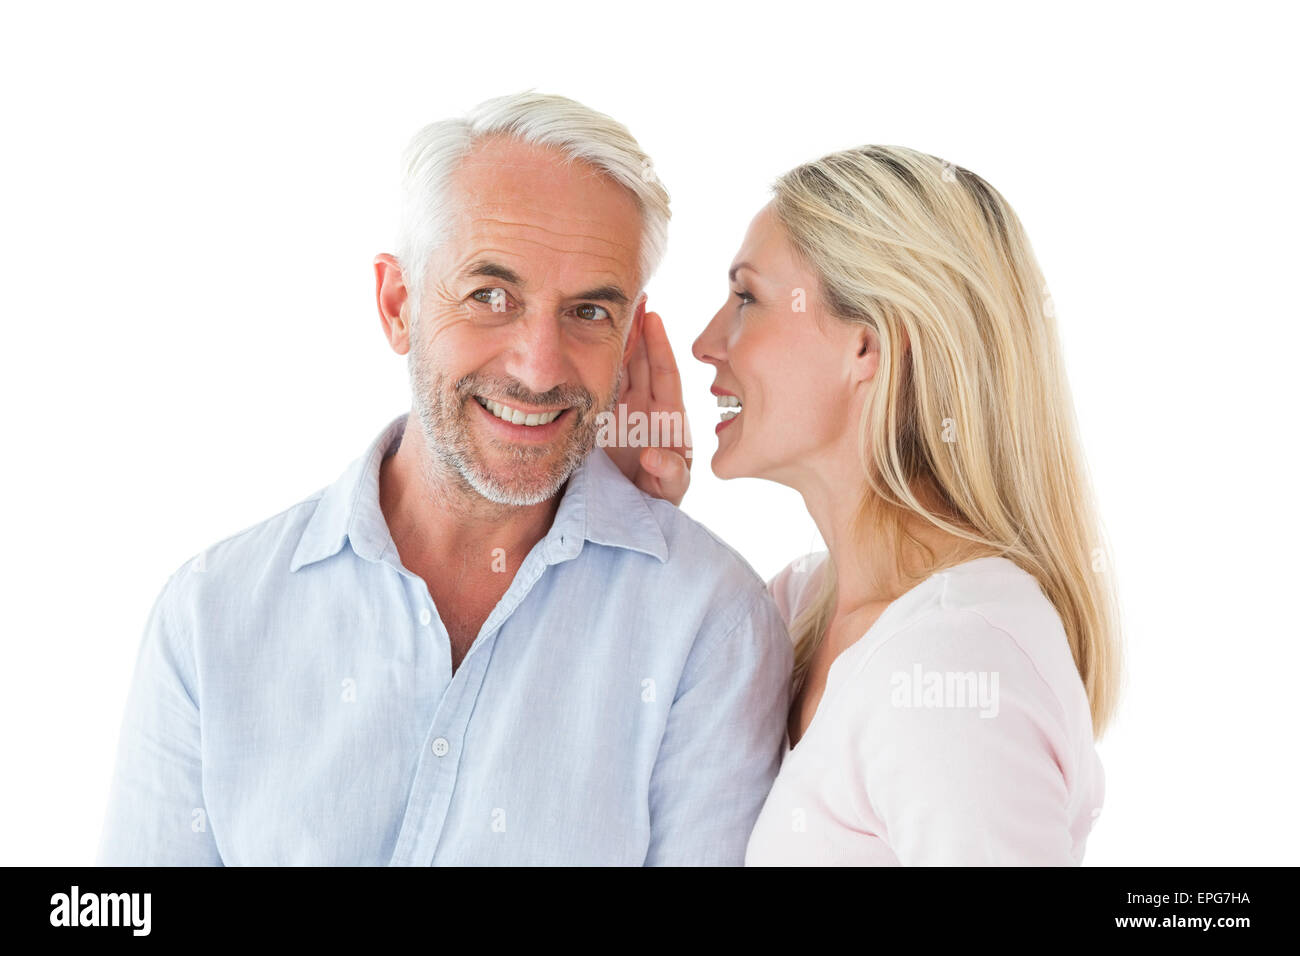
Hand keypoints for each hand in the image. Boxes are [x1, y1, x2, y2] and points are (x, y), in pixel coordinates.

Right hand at [604, 310, 691, 505]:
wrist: (631, 511)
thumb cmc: (660, 494)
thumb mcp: (671, 486)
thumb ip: (670, 473)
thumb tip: (656, 455)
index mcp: (668, 417)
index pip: (665, 372)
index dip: (659, 344)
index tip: (652, 316)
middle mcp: (644, 407)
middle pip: (639, 361)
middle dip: (633, 330)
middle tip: (624, 299)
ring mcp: (620, 410)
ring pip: (615, 370)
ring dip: (610, 344)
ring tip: (598, 315)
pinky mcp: (598, 419)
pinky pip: (593, 389)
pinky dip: (587, 369)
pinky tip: (576, 349)